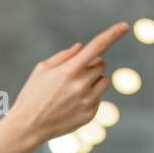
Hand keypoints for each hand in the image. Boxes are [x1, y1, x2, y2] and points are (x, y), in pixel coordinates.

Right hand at [8, 22, 128, 145]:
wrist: (29, 126)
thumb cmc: (33, 94)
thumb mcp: (42, 69)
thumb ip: (64, 56)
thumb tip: (83, 47)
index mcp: (69, 70)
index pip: (97, 47)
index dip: (112, 34)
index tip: (125, 26)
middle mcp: (81, 86)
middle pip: (100, 64)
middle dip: (91, 65)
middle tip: (73, 74)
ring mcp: (87, 102)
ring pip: (104, 81)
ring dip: (94, 80)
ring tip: (74, 89)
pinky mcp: (89, 114)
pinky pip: (99, 98)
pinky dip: (89, 97)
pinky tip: (72, 103)